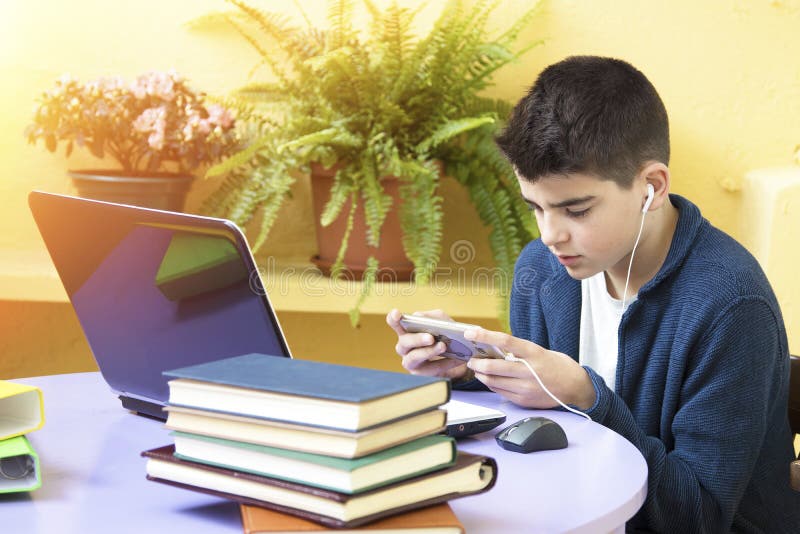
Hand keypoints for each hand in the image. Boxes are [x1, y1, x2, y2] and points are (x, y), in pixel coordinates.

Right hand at [386, 308, 471, 380]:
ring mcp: (410, 361)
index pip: (395, 322)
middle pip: (404, 342)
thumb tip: (421, 317)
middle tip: (430, 338)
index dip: (393, 318)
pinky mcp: (420, 373)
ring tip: (443, 346)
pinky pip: (431, 369)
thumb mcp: (443, 322)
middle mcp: (404, 346)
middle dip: (417, 339)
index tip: (397, 313)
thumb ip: (435, 317)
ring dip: (429, 352)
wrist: (459, 356)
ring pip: (414, 357)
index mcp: (406, 330)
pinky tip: (456, 359)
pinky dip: (444, 363)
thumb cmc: (445, 335)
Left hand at [463, 327, 595, 409]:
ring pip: (492, 382)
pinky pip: (500, 392)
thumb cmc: (558, 366)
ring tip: (478, 370)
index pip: (504, 341)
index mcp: (534, 353)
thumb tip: (494, 347)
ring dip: (481, 375)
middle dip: (476, 363)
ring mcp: (525, 388)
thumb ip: (519, 351)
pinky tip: (490, 380)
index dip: (484, 336)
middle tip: (471, 359)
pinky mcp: (523, 401)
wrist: (576, 387)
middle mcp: (529, 371)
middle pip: (493, 367)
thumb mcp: (540, 351)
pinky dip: (491, 385)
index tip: (470, 332)